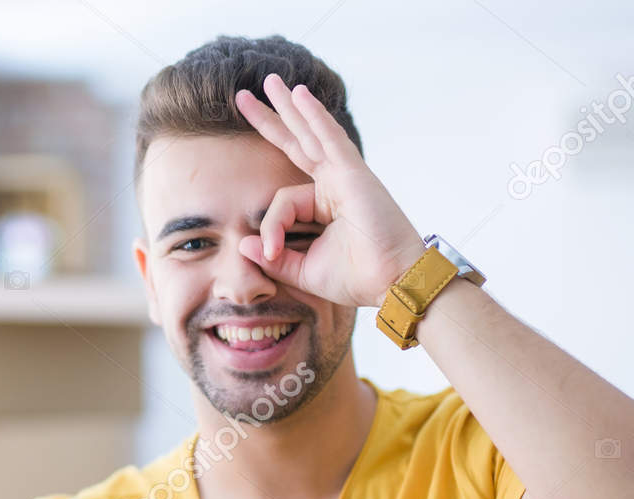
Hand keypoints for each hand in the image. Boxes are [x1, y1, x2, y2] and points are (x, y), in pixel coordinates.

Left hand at [235, 74, 426, 307]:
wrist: (392, 282)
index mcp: (322, 207)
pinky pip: (330, 138)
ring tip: (268, 81)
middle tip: (241, 97)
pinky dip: (315, 116)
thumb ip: (274, 257)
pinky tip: (299, 95)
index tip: (271, 252)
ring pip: (309, 134)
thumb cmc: (356, 279)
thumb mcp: (303, 270)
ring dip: (288, 107)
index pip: (282, 202)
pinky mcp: (354, 173)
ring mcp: (344, 176)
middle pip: (294, 145)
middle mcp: (333, 186)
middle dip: (269, 121)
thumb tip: (243, 244)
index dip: (270, 226)